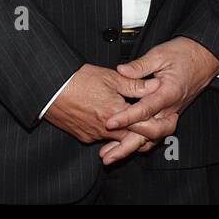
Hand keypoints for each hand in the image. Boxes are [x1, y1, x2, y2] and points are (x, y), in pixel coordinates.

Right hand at [43, 64, 167, 160]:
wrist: (48, 88)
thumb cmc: (77, 79)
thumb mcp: (110, 77)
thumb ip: (135, 84)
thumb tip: (156, 85)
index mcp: (116, 113)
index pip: (146, 127)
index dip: (160, 125)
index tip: (170, 121)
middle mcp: (106, 129)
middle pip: (134, 140)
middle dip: (146, 134)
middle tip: (158, 126)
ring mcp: (94, 135)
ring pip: (118, 141)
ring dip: (128, 135)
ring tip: (137, 125)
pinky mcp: (83, 136)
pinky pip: (102, 139)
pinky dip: (110, 134)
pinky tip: (111, 123)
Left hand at [99, 37, 218, 161]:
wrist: (204, 58)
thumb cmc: (184, 54)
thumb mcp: (160, 53)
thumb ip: (140, 65)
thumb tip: (121, 70)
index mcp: (167, 92)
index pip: (145, 109)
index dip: (126, 117)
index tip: (109, 122)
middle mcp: (171, 108)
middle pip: (149, 133)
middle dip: (127, 146)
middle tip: (107, 154)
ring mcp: (171, 113)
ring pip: (152, 138)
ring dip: (132, 148)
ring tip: (111, 156)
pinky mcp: (170, 115)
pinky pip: (156, 135)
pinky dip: (142, 143)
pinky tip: (127, 146)